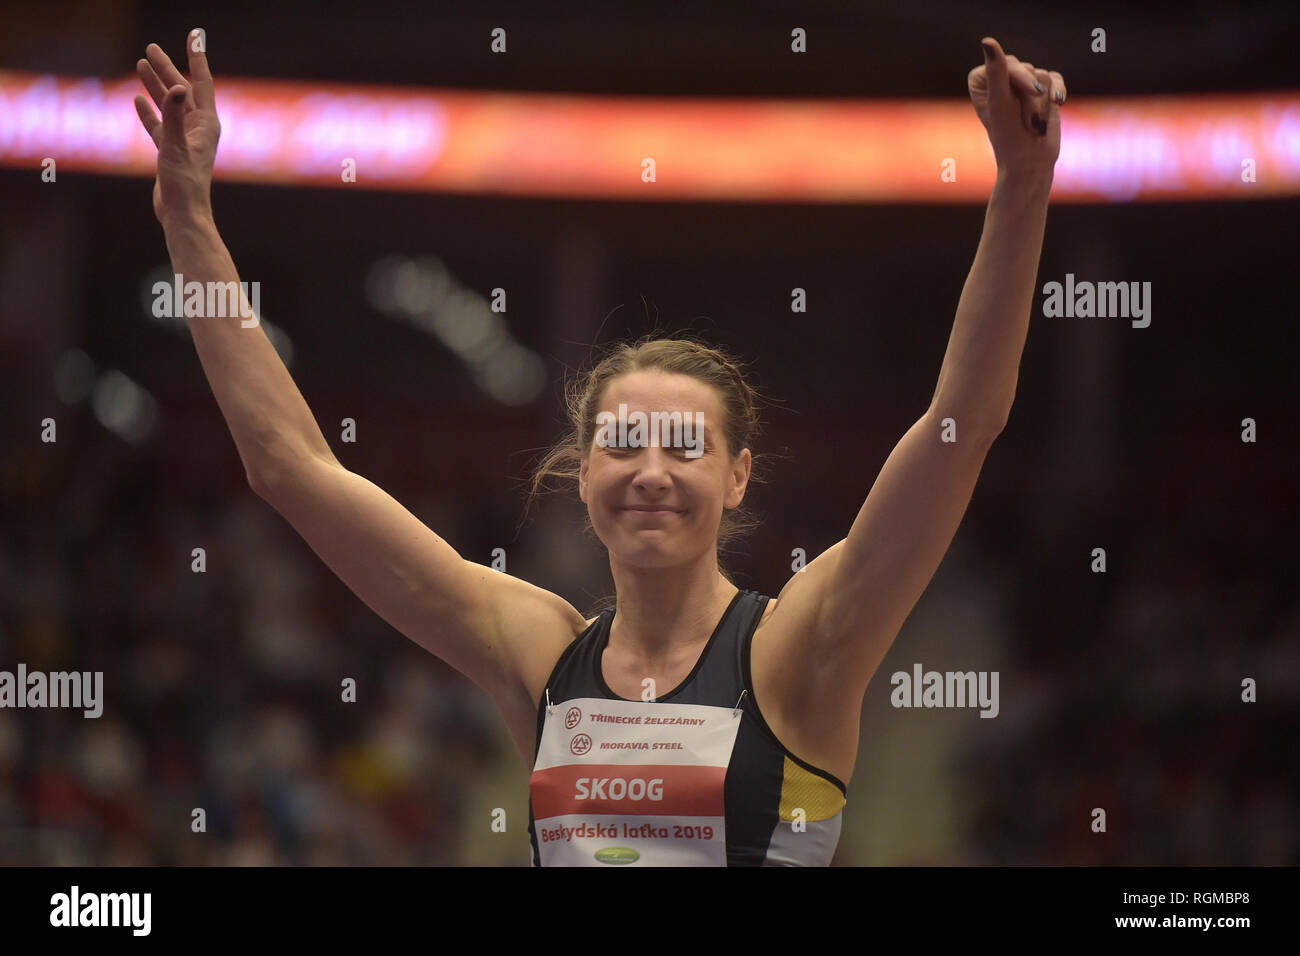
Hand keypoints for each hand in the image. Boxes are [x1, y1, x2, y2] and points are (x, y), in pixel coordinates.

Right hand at [133, 29, 220, 226]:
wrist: (182, 214)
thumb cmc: (184, 184)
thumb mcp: (176, 145)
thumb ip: (174, 115)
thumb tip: (178, 88)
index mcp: (206, 124)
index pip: (202, 82)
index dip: (196, 58)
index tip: (193, 36)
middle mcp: (198, 129)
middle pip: (182, 90)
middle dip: (168, 68)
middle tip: (151, 47)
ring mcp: (184, 139)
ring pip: (168, 105)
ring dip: (155, 86)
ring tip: (140, 64)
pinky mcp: (171, 151)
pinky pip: (159, 124)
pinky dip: (149, 111)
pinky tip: (137, 99)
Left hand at [967, 36, 1066, 180]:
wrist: (1030, 162)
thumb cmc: (1009, 137)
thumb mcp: (1001, 103)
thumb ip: (997, 72)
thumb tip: (988, 40)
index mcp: (981, 80)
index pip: (1003, 63)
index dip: (1015, 82)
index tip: (1012, 104)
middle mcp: (1000, 78)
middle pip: (1024, 67)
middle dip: (1028, 96)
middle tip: (1024, 121)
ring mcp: (1022, 83)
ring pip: (1041, 74)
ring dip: (1040, 102)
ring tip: (1032, 123)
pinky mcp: (1043, 89)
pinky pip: (1056, 78)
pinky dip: (1057, 93)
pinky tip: (1058, 104)